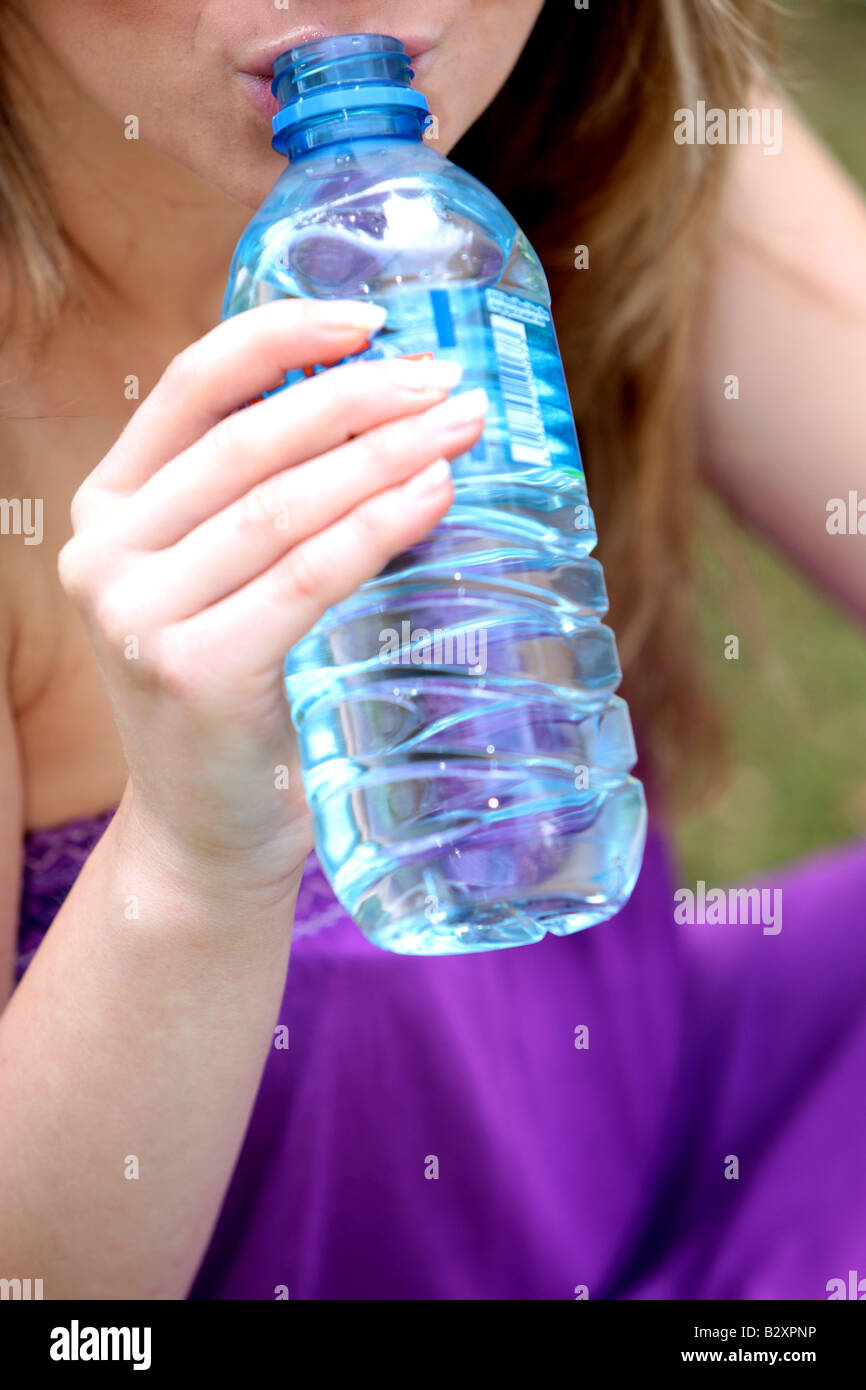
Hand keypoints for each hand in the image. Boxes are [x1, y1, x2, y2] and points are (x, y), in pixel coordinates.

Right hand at [58, 298, 485, 898]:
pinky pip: (302, 576)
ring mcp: (136, 614)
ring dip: (382, 456)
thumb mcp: (225, 584)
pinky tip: (433, 496)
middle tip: (447, 385)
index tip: (373, 319)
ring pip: (279, 504)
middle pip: (247, 442)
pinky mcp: (189, 671)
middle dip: (359, 399)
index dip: (282, 338)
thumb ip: (264, 504)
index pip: (189, 387)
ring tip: (459, 430)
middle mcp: (104, 552)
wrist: (207, 833)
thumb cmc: (241, 698)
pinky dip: (375, 529)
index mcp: (109, 508)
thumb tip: (391, 412)